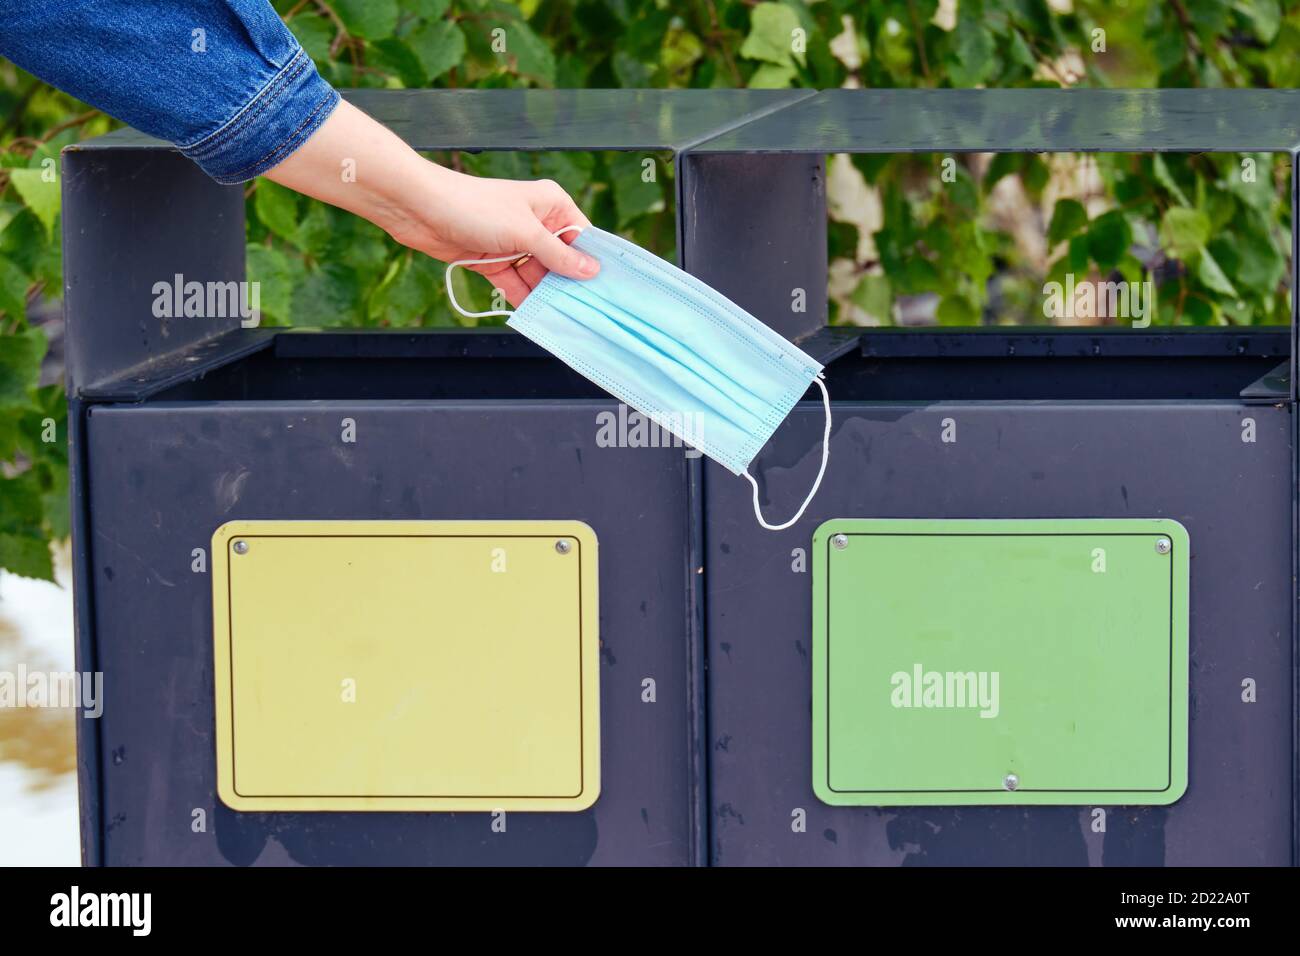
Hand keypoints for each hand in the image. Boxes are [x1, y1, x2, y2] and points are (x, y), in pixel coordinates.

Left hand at [266, 99, 598, 305]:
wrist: (419, 209)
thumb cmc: (472, 207)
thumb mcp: (523, 233)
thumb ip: (557, 255)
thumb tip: (590, 270)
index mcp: (551, 205)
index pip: (583, 236)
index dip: (595, 262)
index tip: (611, 289)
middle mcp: (535, 223)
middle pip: (562, 260)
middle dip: (571, 285)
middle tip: (591, 313)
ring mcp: (514, 244)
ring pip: (539, 275)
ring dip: (548, 296)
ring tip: (566, 320)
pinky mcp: (493, 260)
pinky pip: (516, 284)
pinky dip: (525, 298)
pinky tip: (538, 317)